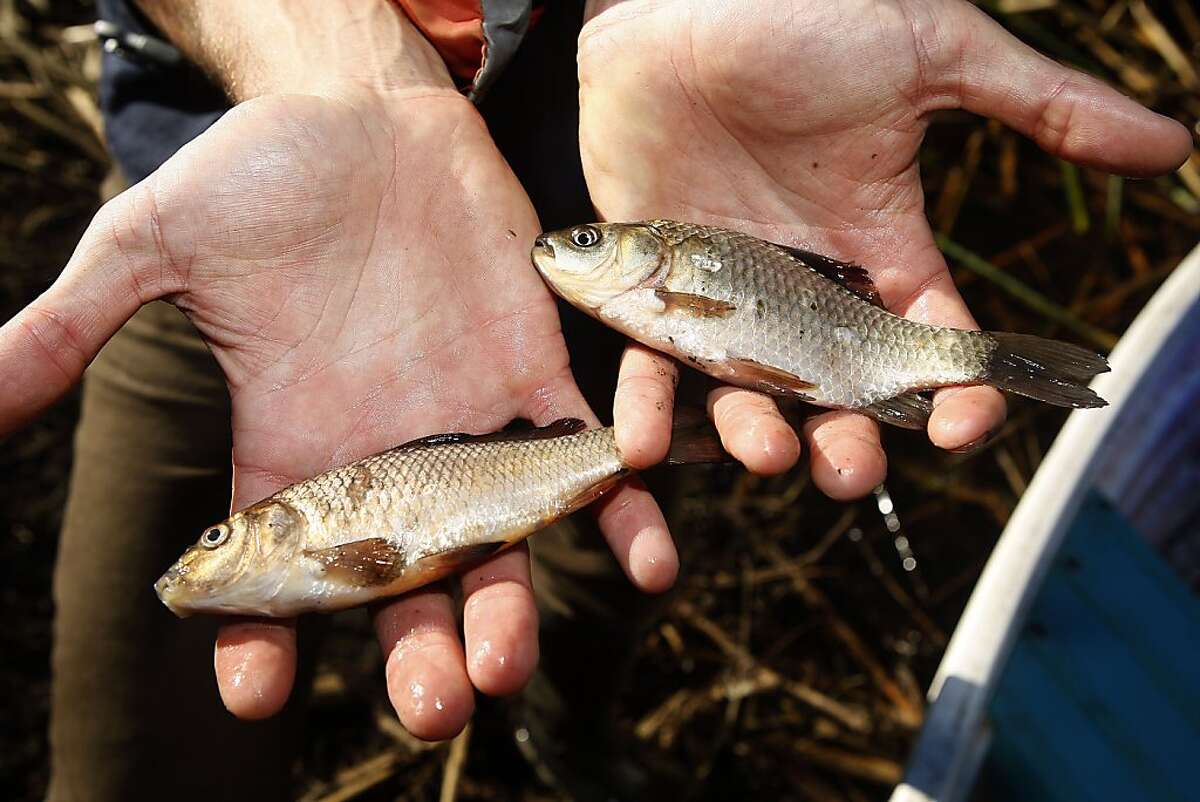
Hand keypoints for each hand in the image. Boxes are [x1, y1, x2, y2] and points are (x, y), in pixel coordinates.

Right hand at [0, 86, 673, 736]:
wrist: (364, 113)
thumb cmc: (257, 178)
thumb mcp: (152, 247)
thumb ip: (72, 328)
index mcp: (291, 456)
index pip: (276, 579)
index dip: (261, 642)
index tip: (260, 691)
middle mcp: (386, 465)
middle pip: (405, 593)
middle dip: (420, 656)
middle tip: (434, 708)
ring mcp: (469, 429)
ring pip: (499, 548)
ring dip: (511, 608)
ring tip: (509, 658)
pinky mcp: (538, 376)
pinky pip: (590, 459)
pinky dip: (620, 505)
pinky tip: (648, 552)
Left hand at [578, 0, 1190, 496]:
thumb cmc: (804, 17)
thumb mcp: (934, 56)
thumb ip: (1040, 106)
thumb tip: (1173, 146)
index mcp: (878, 249)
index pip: (930, 343)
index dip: (954, 395)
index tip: (963, 428)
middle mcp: (802, 288)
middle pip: (836, 395)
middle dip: (848, 441)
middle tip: (848, 470)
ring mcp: (724, 297)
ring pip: (747, 396)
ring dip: (756, 438)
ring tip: (767, 454)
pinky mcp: (649, 291)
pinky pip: (650, 366)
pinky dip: (645, 410)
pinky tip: (642, 444)